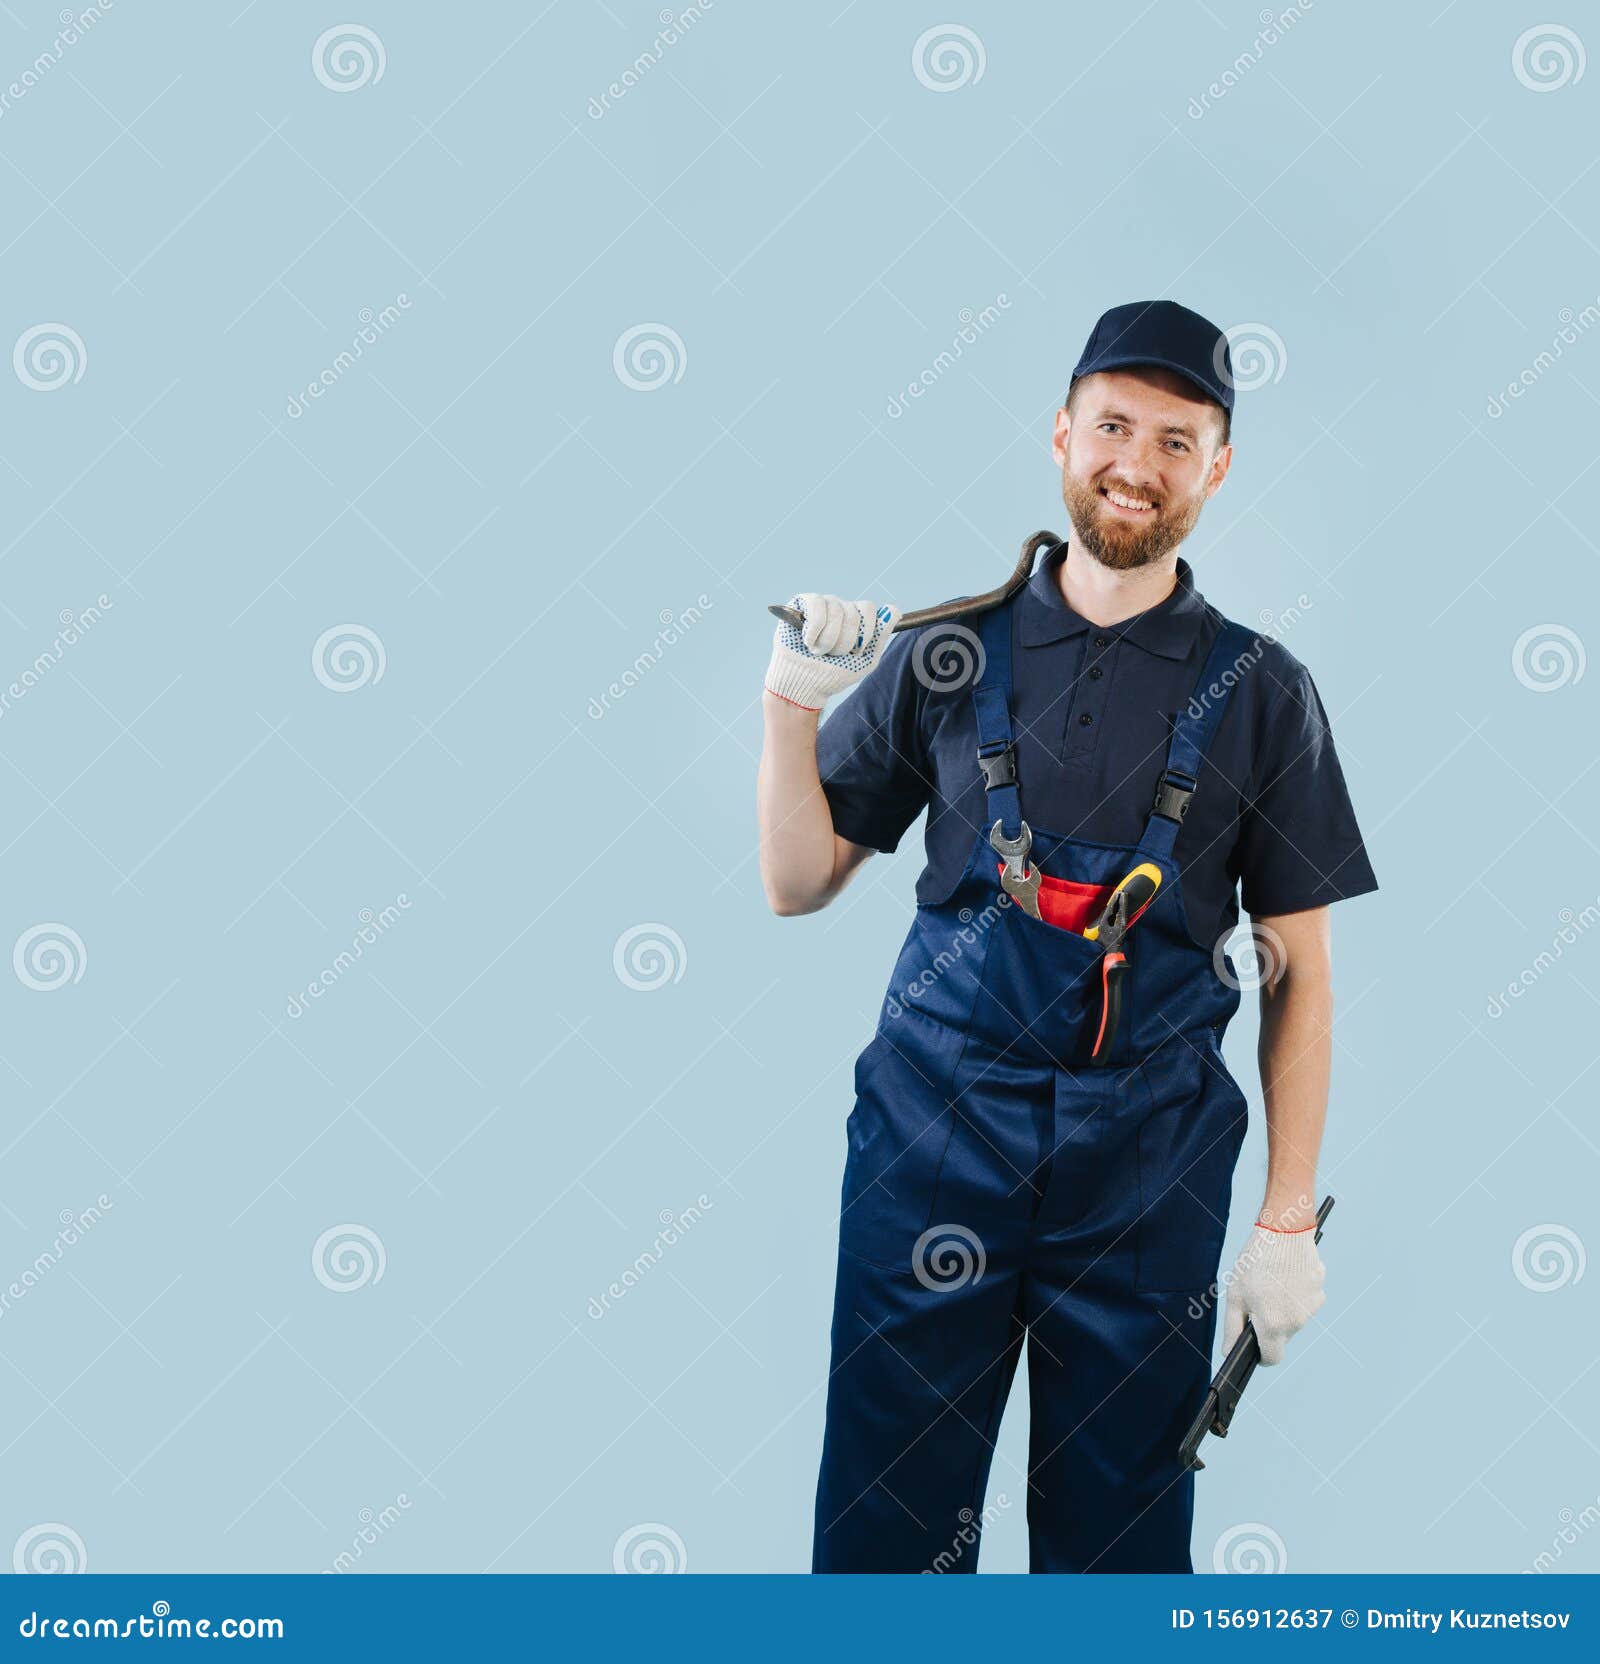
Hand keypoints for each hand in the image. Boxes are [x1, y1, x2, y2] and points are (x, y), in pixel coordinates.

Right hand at [764, 594, 899, 711]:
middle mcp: (840, 608)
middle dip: (844, 643)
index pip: (869, 608)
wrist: (804, 686)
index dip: (865, 632)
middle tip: (833, 655)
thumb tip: (893, 610)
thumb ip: (881, 636)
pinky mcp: (802, 604)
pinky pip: (817, 605)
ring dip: (828, 640)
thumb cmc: (833, 674)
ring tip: (818, 651)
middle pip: (853, 614)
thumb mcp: (865, 660)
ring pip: (836, 611)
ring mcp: (822, 604)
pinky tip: (808, 641)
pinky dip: (814, 629)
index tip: (856, 651)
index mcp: (856, 619)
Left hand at [1221, 1224, 1325, 1365]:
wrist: (1284, 1231)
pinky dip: (1295, 1291)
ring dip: (1283, 1305)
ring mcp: (1313, 1306)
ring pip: (1294, 1315)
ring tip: (1271, 1280)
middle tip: (1257, 1296)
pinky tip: (1285, 1272)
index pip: (1271, 1358)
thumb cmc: (1255, 1263)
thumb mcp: (1235, 1295)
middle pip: (1282, 1335)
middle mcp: (1298, 1322)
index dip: (1259, 1354)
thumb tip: (1229, 1353)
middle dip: (1269, 1322)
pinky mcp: (1320, 1289)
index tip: (1252, 1342)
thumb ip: (1232, 1328)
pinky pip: (1305, 1298)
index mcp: (1275, 1326)